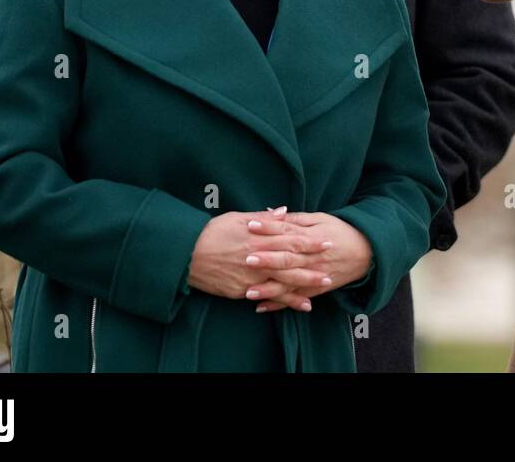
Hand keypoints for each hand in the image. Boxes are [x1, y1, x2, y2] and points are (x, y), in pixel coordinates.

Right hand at [187, 208, 332, 310]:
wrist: (185, 254)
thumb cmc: (211, 232)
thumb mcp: (237, 218)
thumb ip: (263, 218)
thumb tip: (284, 211)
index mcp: (258, 237)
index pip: (289, 239)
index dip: (310, 242)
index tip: (326, 242)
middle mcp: (257, 258)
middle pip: (290, 264)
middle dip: (311, 268)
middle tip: (330, 272)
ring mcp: (249, 277)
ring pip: (281, 283)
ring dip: (301, 288)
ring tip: (319, 290)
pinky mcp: (240, 290)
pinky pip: (265, 296)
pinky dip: (281, 300)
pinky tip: (296, 303)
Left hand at [243, 211, 372, 313]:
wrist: (366, 252)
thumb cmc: (340, 231)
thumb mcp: (321, 219)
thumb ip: (296, 219)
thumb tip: (272, 213)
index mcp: (312, 237)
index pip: (287, 232)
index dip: (269, 228)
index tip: (251, 225)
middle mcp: (312, 258)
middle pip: (287, 259)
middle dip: (267, 260)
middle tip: (246, 259)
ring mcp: (314, 275)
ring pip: (289, 283)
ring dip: (269, 288)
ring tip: (249, 292)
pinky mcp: (316, 289)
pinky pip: (296, 298)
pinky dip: (280, 304)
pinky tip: (262, 307)